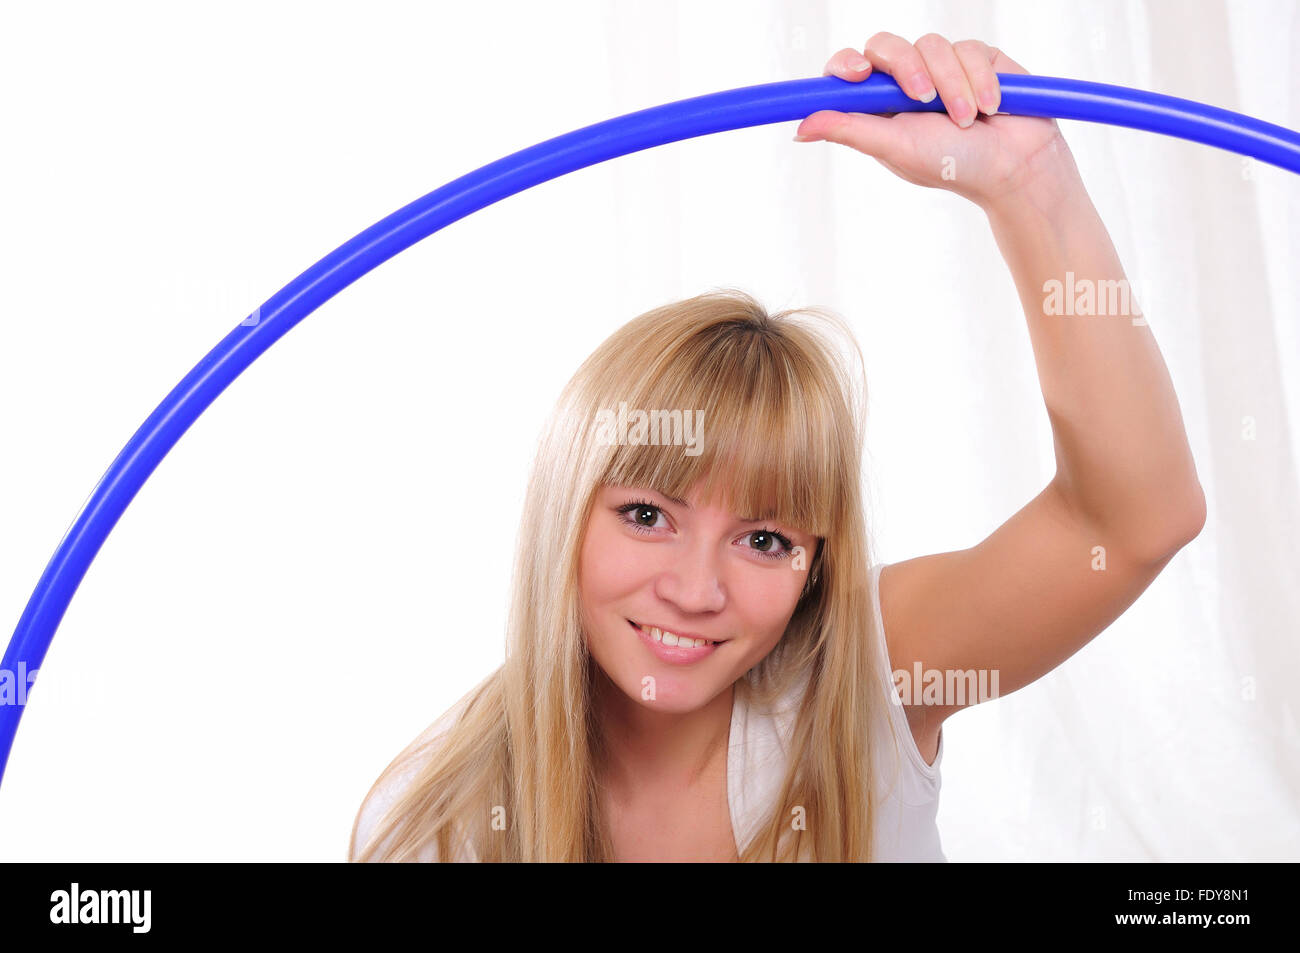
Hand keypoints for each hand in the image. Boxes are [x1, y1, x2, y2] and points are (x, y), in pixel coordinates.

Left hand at [795, 33, 1072, 209]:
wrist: (1016, 167)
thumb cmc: (953, 166)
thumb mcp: (895, 148)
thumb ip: (850, 130)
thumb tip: (800, 129)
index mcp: (880, 106)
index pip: (850, 71)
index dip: (846, 65)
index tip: (857, 74)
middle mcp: (906, 82)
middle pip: (885, 46)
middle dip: (905, 67)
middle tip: (923, 99)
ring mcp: (941, 67)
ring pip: (931, 44)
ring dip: (951, 85)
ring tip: (967, 119)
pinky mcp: (977, 58)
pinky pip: (968, 48)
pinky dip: (979, 79)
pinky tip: (990, 107)